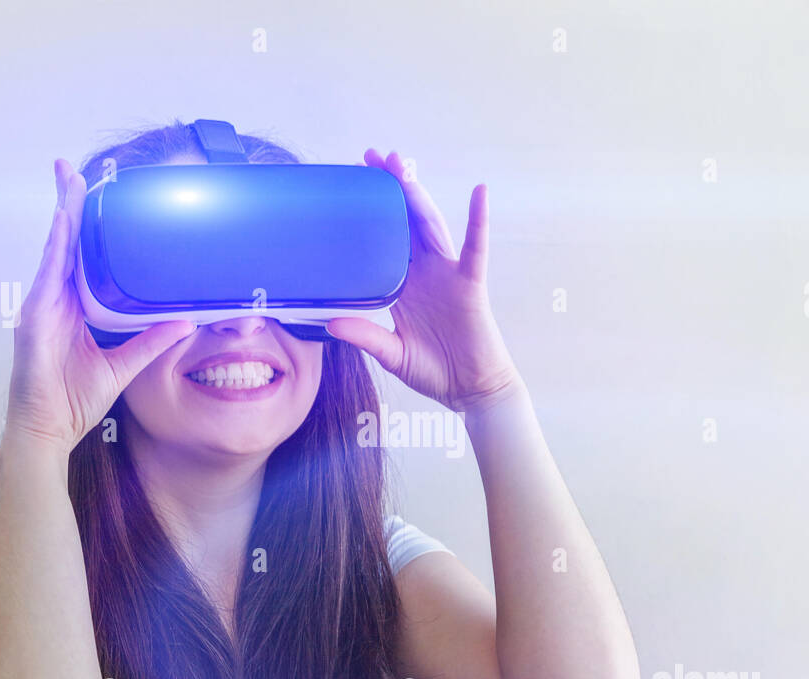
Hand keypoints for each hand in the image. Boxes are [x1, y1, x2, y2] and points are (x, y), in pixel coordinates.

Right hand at [4, 159, 194, 455]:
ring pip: (54, 250)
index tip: (90, 192)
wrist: (50, 430)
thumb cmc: (74, 401)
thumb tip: (186, 322)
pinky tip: (62, 226)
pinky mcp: (33, 320)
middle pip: (62, 242)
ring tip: (69, 182)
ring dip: (61, 215)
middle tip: (73, 168)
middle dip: (66, 204)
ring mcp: (40, 307)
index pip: (79, 257)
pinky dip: (55, 249)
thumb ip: (152, 342)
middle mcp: (53, 301)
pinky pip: (47, 277)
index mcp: (72, 308)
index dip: (82, 224)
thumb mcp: (125, 365)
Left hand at [326, 150, 523, 414]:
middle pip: (407, 221)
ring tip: (404, 164)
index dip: (372, 213)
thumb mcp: (392, 354)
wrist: (471, 391)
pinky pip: (475, 248)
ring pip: (432, 226)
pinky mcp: (471, 284)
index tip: (353, 184)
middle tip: (373, 156)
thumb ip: (365, 336)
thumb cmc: (435, 372)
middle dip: (393, 188)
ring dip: (419, 194)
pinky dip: (478, 221)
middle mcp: (426, 273)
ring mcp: (450, 275)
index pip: (385, 240)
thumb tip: (330, 322)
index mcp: (405, 285)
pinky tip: (479, 194)